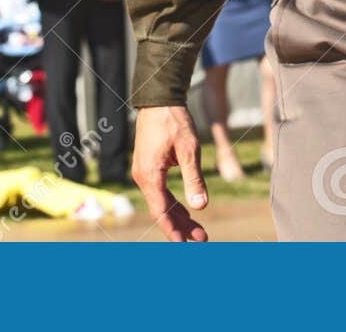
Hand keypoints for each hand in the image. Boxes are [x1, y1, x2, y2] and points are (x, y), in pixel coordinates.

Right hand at [131, 106, 208, 241]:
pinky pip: (160, 191)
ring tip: (198, 230)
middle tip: (202, 239)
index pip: (160, 211)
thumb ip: (194, 179)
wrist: (159, 100)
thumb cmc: (174, 121)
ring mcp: (144, 172)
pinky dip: (173, 202)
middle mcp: (143, 176)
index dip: (172, 229)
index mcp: (150, 175)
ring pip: (161, 201)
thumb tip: (200, 206)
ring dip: (179, 215)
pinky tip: (187, 210)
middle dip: (181, 225)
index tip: (183, 245)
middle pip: (162, 209)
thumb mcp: (189, 150)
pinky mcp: (149, 167)